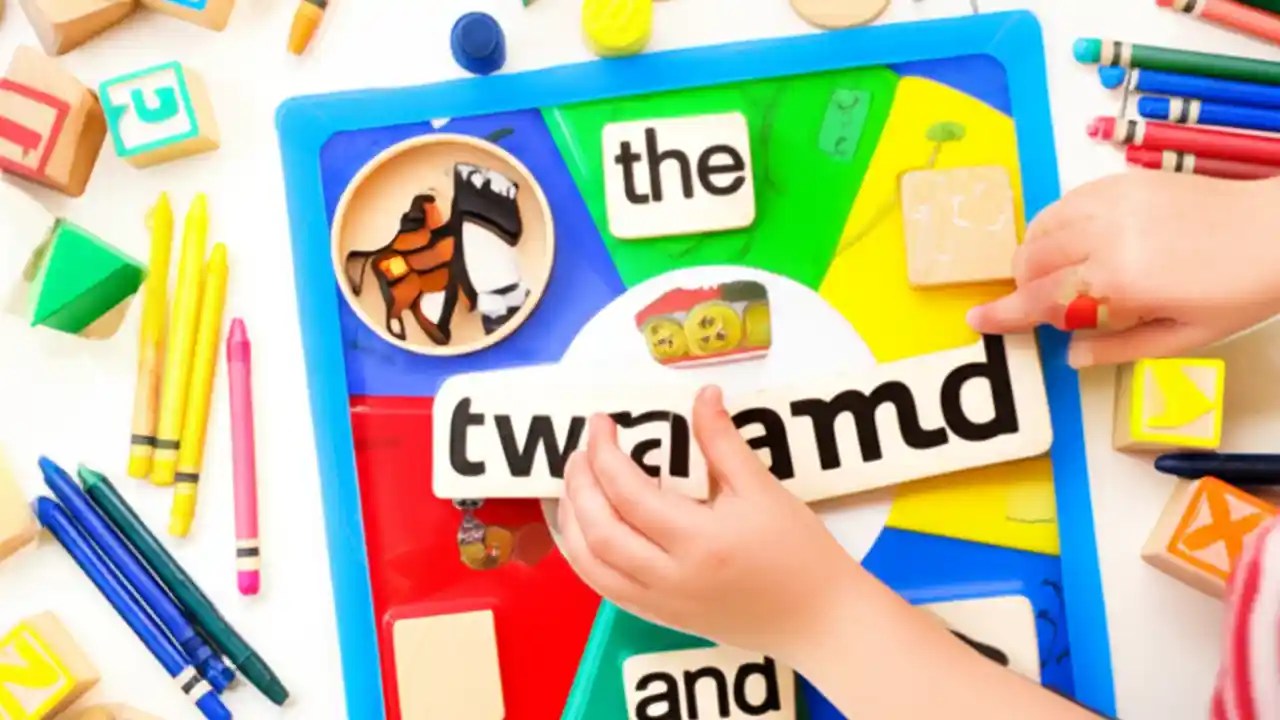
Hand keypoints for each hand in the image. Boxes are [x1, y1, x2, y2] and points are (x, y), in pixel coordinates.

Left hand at [556, 385, 875, 662]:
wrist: (820, 621)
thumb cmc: (800, 555)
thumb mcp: (764, 489)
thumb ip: (724, 441)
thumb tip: (702, 395)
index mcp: (699, 541)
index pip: (628, 493)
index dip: (604, 453)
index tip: (601, 423)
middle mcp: (670, 578)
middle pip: (598, 531)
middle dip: (578, 485)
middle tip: (582, 449)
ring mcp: (661, 603)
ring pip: (590, 566)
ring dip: (571, 522)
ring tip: (574, 485)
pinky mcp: (661, 617)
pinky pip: (605, 587)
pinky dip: (584, 555)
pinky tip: (586, 527)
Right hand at [967, 172, 1279, 367]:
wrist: (1279, 231)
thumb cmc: (1238, 291)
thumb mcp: (1183, 338)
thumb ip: (1119, 348)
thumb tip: (1071, 355)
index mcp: (1121, 283)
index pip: (1040, 301)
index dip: (1004, 314)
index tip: (977, 319)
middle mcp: (1107, 237)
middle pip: (1030, 262)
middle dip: (1024, 286)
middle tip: (1047, 303)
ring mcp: (1112, 203)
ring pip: (1040, 228)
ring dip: (1036, 254)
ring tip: (1061, 272)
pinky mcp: (1121, 182)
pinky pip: (1064, 202)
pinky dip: (1055, 223)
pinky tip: (1076, 240)